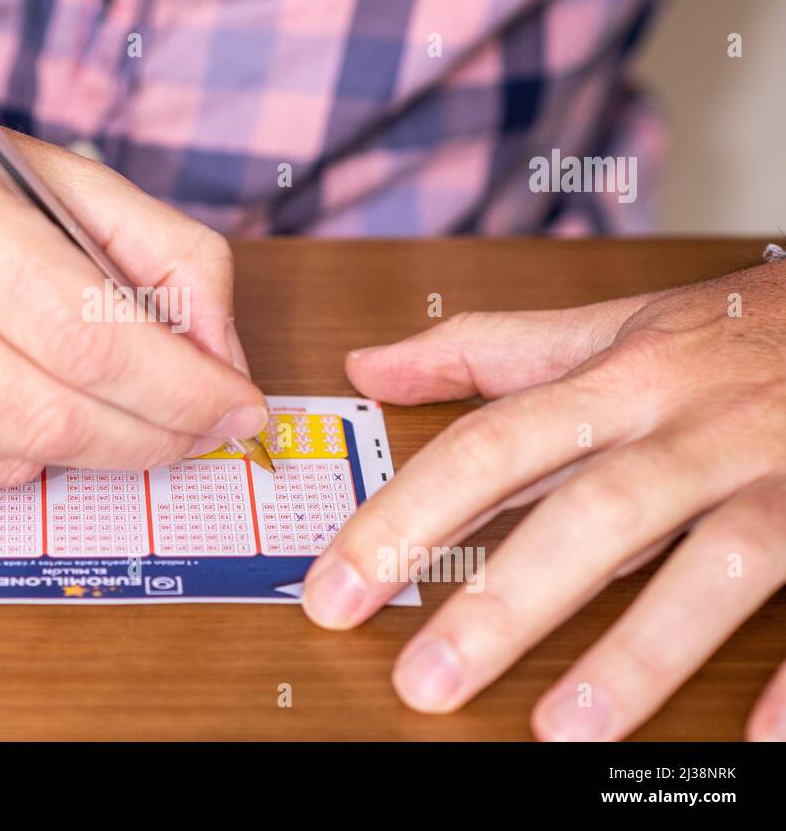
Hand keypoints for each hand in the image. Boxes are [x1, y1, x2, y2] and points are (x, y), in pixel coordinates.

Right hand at [0, 96, 265, 492]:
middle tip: (196, 428)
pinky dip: (6, 458)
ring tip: (85, 396)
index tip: (239, 409)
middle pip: (58, 419)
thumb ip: (165, 255)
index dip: (183, 389)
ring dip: (78, 446)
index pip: (92, 338)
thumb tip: (222, 364)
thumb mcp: (56, 175)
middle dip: (153, 436)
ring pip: (10, 464)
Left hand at [302, 260, 785, 739]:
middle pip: (590, 515)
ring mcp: (780, 474)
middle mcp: (695, 426)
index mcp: (622, 381)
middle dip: (504, 604)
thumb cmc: (730, 331)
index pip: (489, 448)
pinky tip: (759, 748)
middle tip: (425, 684)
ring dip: (641, 650)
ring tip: (563, 734)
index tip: (333, 594)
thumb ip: (486, 349)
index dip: (402, 519)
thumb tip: (367, 366)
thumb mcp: (608, 326)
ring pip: (713, 564)